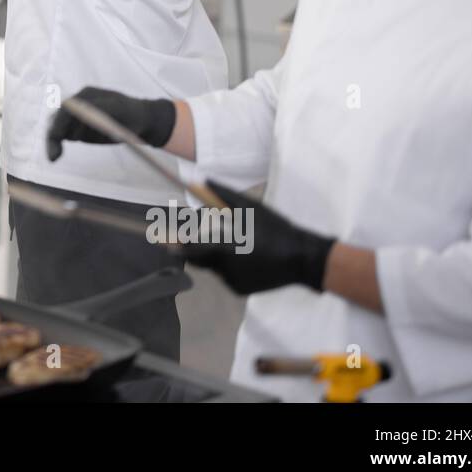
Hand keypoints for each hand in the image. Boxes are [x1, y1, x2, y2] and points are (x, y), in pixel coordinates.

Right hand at [46, 86, 175, 160]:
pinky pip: (64, 134)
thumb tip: (81, 109)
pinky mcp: (78, 127)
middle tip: (53, 156)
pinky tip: (59, 152)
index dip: (59, 124)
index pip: (66, 108)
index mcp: (87, 96)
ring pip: (58, 127)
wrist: (142, 121)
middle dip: (53, 136)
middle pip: (57, 117)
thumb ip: (99, 109)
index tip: (57, 139)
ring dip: (55, 140)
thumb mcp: (119, 110)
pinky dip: (58, 143)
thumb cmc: (132, 115)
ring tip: (58, 154)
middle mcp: (78, 103)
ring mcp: (77, 115)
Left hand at [181, 181, 335, 295]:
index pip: (191, 250)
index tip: (169, 240)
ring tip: (241, 245)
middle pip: (200, 259)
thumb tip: (201, 181)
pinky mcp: (241, 290)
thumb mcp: (250, 207)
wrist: (302, 258)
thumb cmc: (274, 228)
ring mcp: (232, 281)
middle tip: (214, 238)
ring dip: (219, 257)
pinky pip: (228, 277)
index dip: (180, 245)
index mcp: (224, 247)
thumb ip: (223, 195)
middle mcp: (224, 268)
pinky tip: (249, 259)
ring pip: (214, 268)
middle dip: (200, 249)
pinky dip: (231, 268)